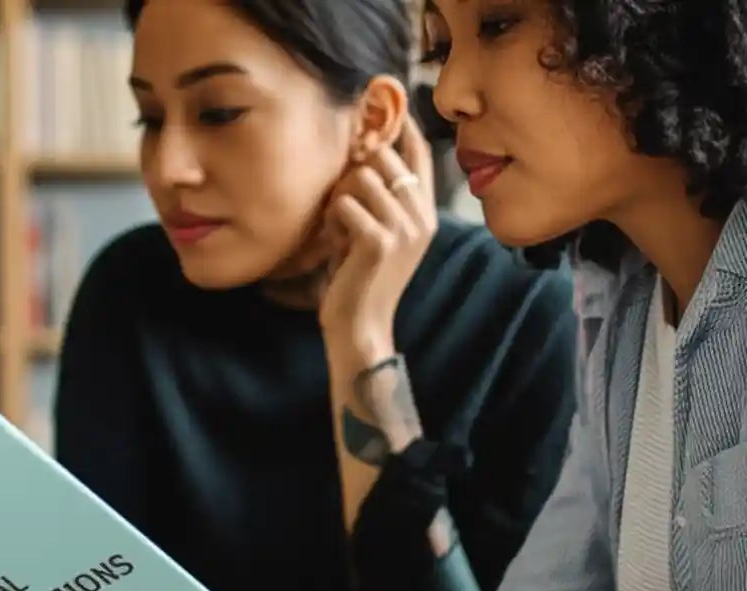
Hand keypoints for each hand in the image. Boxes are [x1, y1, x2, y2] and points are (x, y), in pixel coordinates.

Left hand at [317, 115, 436, 364]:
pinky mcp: (380, 242)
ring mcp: (404, 229)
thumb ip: (375, 198)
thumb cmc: (358, 280)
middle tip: (341, 206)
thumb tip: (360, 153)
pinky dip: (332, 221)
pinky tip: (335, 244)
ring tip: (338, 231)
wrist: (360, 327)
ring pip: (360, 178)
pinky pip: (344, 204)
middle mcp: (421, 217)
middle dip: (351, 173)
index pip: (418, 154)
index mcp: (424, 213)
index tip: (387, 98)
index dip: (402, 125)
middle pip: (382, 158)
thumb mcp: (373, 232)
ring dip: (338, 200)